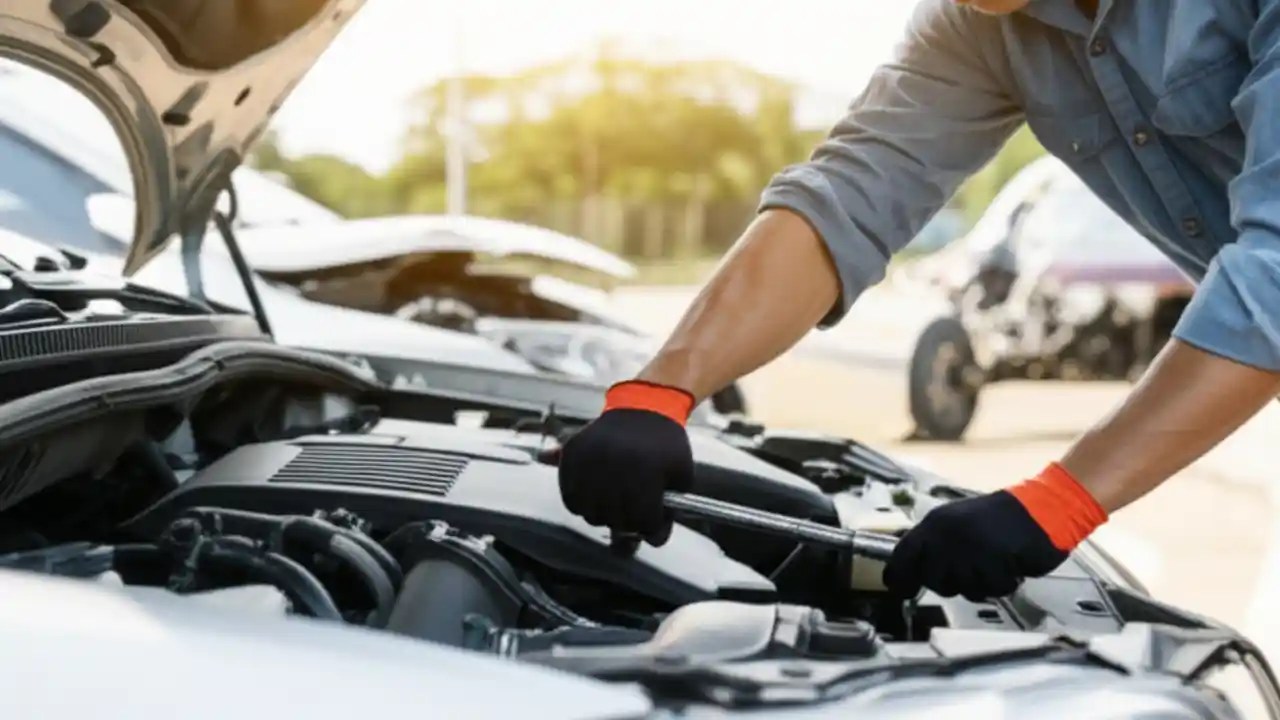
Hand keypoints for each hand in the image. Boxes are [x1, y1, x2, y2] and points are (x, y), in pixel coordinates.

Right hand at [557, 381, 694, 545]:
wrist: (644, 407)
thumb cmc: (666, 443)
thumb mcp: (681, 474)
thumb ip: (670, 509)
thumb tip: (650, 541)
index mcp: (645, 471)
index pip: (644, 522)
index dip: (653, 528)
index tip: (655, 524)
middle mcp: (614, 467)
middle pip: (617, 522)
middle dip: (630, 523)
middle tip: (636, 513)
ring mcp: (590, 461)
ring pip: (591, 515)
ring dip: (605, 515)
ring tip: (616, 504)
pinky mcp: (572, 455)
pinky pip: (570, 498)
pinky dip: (582, 504)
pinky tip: (597, 497)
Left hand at [883, 463, 1106, 601]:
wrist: (1043, 508)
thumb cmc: (1003, 520)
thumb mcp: (959, 524)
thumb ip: (935, 545)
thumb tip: (909, 571)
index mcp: (936, 521)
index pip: (903, 553)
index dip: (898, 576)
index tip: (897, 589)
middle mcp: (948, 533)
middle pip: (932, 579)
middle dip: (950, 583)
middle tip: (969, 573)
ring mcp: (970, 546)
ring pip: (962, 587)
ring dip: (980, 583)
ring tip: (992, 564)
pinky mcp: (994, 558)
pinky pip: (992, 588)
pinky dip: (1002, 583)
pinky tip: (1008, 566)